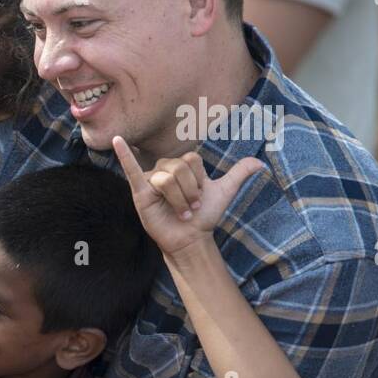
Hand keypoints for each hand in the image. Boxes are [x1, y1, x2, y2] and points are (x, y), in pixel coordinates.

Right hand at [112, 136, 264, 256]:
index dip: (199, 180)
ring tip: (180, 213)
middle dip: (189, 191)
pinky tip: (117, 140)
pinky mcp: (139, 192)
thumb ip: (238, 174)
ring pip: (165, 179)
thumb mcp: (224, 192)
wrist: (190, 238)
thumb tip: (260, 164)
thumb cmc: (204, 216)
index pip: (191, 160)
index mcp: (183, 166)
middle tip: (190, 209)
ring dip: (177, 199)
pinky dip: (123, 154)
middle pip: (178, 168)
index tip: (201, 198)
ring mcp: (151, 179)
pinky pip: (131, 169)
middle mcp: (166, 169)